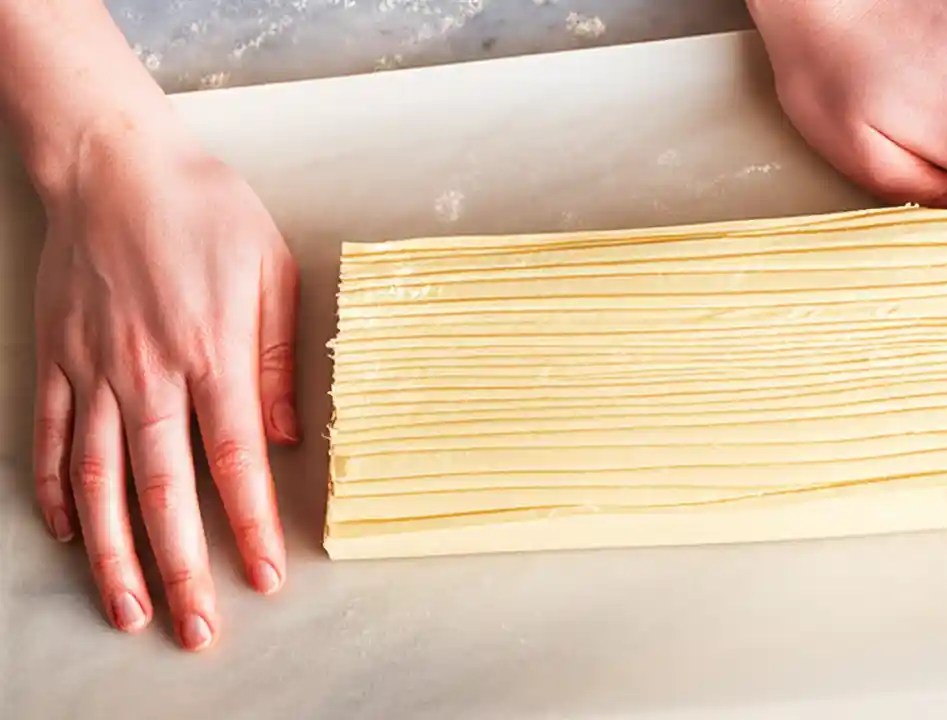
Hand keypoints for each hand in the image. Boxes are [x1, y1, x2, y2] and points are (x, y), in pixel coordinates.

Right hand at [31, 121, 297, 650]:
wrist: (114, 162)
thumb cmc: (203, 209)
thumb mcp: (269, 271)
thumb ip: (279, 358)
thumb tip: (284, 435)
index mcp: (212, 351)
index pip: (235, 463)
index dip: (249, 529)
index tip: (264, 580)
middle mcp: (148, 371)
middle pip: (163, 492)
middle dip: (183, 569)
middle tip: (196, 629)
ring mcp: (93, 368)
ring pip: (101, 482)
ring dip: (114, 554)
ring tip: (129, 608)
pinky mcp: (56, 359)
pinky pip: (53, 439)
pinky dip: (59, 492)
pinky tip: (71, 533)